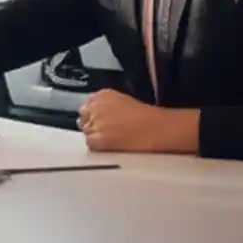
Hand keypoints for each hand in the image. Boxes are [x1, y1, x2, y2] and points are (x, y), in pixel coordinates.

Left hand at [77, 89, 199, 153]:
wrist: (159, 128)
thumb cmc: (148, 117)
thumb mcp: (123, 102)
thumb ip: (106, 106)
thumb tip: (96, 116)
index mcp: (102, 95)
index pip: (87, 106)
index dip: (92, 116)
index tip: (100, 123)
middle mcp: (95, 106)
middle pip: (83, 119)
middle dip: (92, 126)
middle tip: (107, 134)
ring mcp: (95, 122)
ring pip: (87, 132)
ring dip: (96, 137)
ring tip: (113, 141)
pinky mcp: (98, 138)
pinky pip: (91, 144)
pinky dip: (98, 147)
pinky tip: (112, 147)